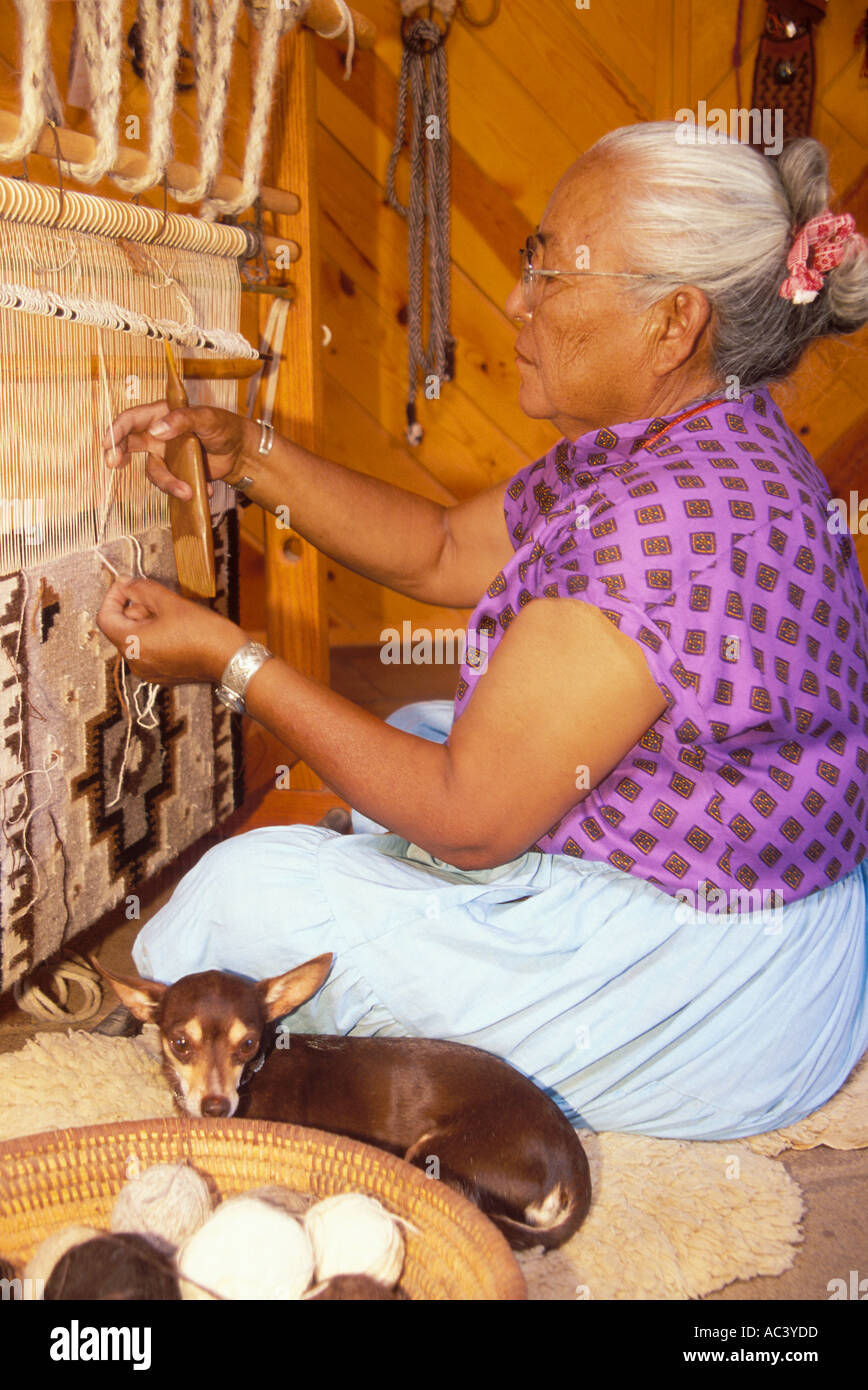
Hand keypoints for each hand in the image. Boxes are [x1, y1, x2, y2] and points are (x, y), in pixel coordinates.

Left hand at [97, 576, 245, 685]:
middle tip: (159, 600)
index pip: (105, 618)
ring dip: (147, 622)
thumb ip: (142, 590)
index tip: (126, 586)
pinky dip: (156, 637)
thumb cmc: (205, 635)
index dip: (113, 597)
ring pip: (136, 639)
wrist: (231, 660)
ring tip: (172, 615)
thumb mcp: (170, 603)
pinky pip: (149, 651)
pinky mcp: (162, 674)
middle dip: (135, 609)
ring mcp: (149, 671)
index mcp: (134, 645)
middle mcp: (137, 662)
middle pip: (121, 629)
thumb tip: (126, 583)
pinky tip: (176, 630)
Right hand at [102, 402, 255, 500]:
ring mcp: (165, 455)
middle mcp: (158, 434)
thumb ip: (182, 420)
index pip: (132, 419)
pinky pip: (170, 483)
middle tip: (115, 464)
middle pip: (129, 444)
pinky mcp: (175, 472)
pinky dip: (184, 489)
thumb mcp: (206, 418)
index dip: (116, 429)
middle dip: (118, 454)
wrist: (240, 452)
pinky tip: (203, 489)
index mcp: (161, 414)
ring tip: (188, 491)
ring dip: (168, 483)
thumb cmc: (224, 426)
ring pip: (153, 471)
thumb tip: (157, 431)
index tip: (108, 443)